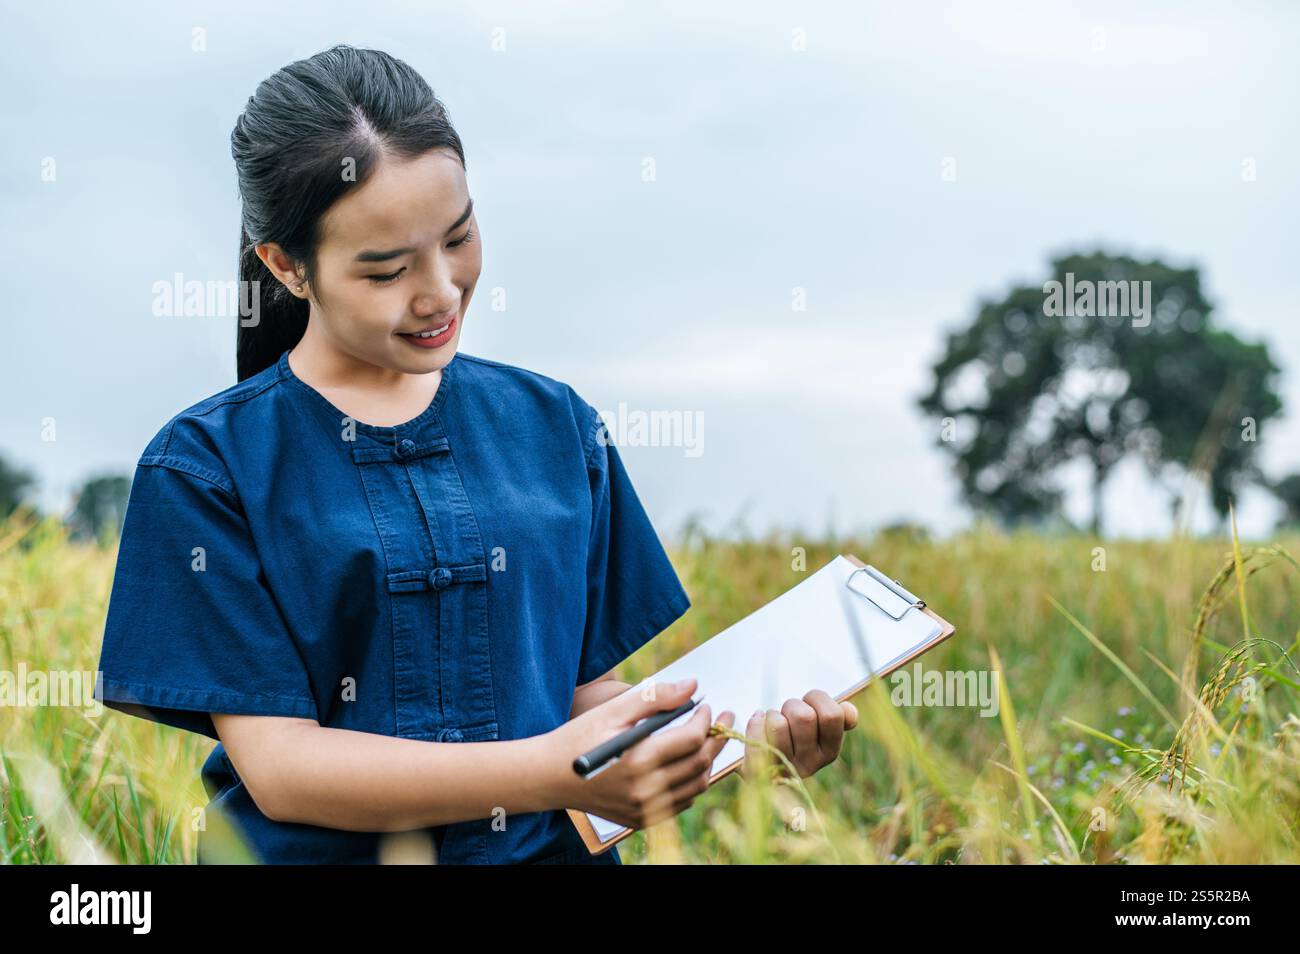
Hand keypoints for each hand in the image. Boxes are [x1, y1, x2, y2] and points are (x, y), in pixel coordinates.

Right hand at [548, 677, 734, 830]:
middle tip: (722, 719)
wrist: (549, 776)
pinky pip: (681, 802)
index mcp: (638, 759)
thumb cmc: (581, 736)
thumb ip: (655, 697)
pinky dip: (691, 782)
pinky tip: (686, 763)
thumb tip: (692, 685)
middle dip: (716, 738)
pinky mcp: (641, 819)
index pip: (692, 739)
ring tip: (706, 740)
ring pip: (696, 786)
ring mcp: (644, 809)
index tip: (705, 705)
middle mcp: (645, 790)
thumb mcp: (614, 710)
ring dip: (707, 761)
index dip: (706, 719)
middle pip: (700, 763)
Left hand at [738, 690, 858, 780]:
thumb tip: (849, 710)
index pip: (832, 715)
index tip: (810, 702)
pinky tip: (758, 721)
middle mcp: (810, 763)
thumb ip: (835, 717)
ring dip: (773, 714)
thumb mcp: (819, 728)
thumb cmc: (794, 737)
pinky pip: (757, 734)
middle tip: (788, 713)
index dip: (818, 699)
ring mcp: (784, 767)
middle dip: (793, 705)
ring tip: (773, 721)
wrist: (764, 769)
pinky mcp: (760, 768)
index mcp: (829, 751)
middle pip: (803, 716)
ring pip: (778, 724)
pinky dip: (756, 722)